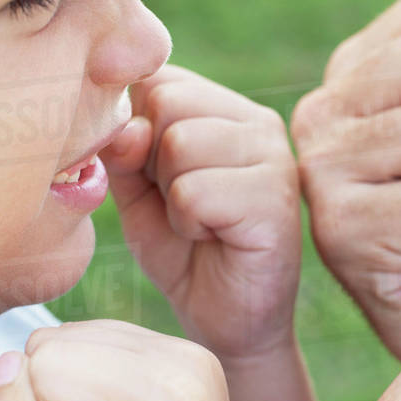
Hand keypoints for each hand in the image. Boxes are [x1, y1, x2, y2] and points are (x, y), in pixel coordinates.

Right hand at [0, 320, 243, 400]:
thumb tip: (8, 361)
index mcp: (171, 394)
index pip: (46, 365)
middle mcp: (189, 360)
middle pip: (59, 343)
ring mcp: (190, 355)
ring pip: (72, 341)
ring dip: (74, 400)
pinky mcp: (182, 358)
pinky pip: (96, 346)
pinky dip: (92, 391)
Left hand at [101, 65, 300, 361]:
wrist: (227, 324)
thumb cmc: (183, 252)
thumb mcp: (136, 191)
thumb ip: (124, 147)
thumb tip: (127, 123)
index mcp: (224, 108)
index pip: (156, 77)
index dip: (134, 128)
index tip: (152, 176)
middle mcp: (256, 122)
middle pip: (167, 102)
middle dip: (152, 162)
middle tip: (180, 205)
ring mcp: (274, 156)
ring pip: (179, 143)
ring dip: (171, 196)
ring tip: (198, 223)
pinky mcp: (276, 200)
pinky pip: (195, 191)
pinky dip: (188, 223)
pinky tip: (214, 238)